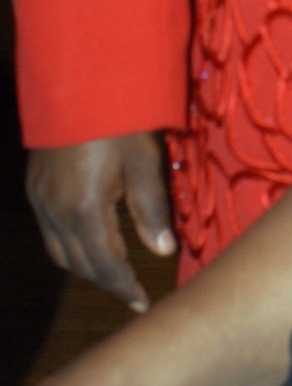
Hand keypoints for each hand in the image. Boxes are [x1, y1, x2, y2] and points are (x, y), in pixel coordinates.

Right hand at [26, 132, 175, 311]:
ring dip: (86, 267)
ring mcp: (40, 199)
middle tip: (131, 293)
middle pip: (79, 265)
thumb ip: (152, 210)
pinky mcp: (35, 186)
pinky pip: (50, 231)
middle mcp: (55, 211)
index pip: (106, 265)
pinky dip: (71, 246)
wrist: (77, 81)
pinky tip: (90, 241)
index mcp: (84, 210)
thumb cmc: (118, 119)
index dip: (125, 287)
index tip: (143, 303)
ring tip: (114, 273)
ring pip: (60, 252)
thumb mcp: (144, 162)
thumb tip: (162, 251)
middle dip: (107, 282)